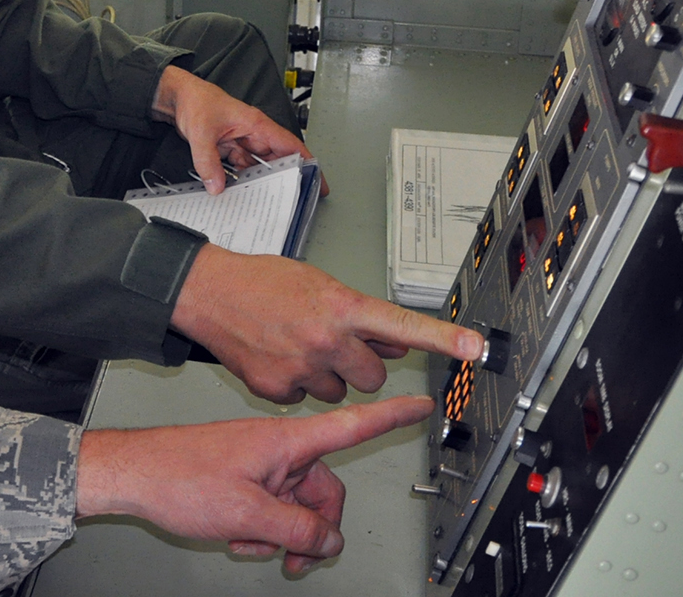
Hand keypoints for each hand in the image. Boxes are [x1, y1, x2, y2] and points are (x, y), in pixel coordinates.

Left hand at [75, 395, 434, 574]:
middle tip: (295, 557)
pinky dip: (263, 528)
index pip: (351, 425)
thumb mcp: (247, 513)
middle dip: (314, 529)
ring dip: (283, 533)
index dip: (390, 417)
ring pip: (298, 505)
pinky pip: (273, 507)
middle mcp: (278, 448)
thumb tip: (328, 540)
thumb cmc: (178, 476)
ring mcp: (261, 463)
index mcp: (286, 441)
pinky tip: (238, 537)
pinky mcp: (245, 476)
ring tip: (251, 543)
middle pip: (325, 490)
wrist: (134, 473)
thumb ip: (297, 528)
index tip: (420, 405)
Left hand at [151, 66, 322, 195]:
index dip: (307, 163)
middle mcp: (253, 133)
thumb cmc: (196, 101)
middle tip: (290, 201)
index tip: (317, 180)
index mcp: (256, 125)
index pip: (290, 145)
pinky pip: (242, 167)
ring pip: (259, 166)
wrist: (178, 97)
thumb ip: (208, 162)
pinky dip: (243, 180)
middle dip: (285, 179)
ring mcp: (242, 141)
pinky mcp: (230, 147)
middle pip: (278, 159)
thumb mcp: (201, 133)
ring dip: (261, 183)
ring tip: (265, 203)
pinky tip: (242, 193)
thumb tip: (216, 186)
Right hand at [172, 246, 483, 403]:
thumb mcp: (318, 283)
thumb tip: (393, 344)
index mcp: (340, 307)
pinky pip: (306, 399)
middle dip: (361, 366)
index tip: (474, 348)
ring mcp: (302, 367)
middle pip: (373, 376)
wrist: (208, 293)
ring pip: (341, 392)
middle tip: (335, 345)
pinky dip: (298, 385)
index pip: (402, 326)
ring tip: (299, 347)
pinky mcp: (278, 389)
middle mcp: (326, 339)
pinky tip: (279, 358)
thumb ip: (358, 315)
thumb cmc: (260, 282)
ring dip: (329, 377)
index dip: (443, 339)